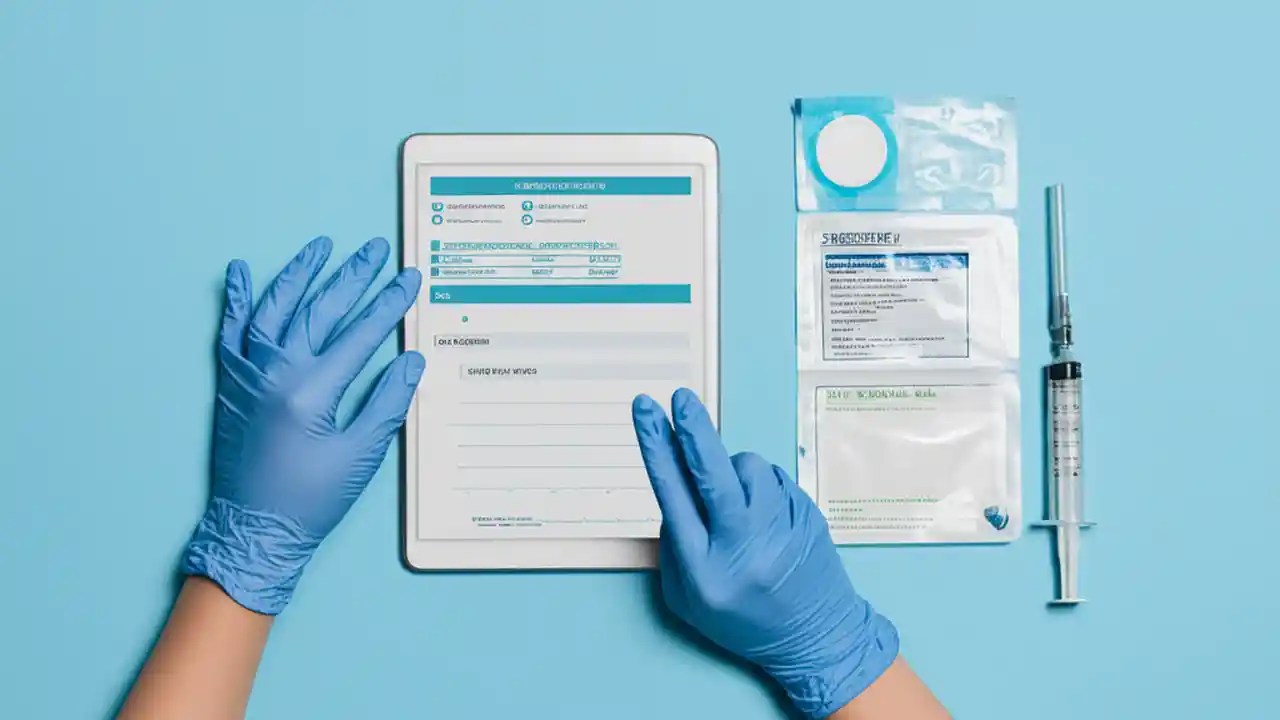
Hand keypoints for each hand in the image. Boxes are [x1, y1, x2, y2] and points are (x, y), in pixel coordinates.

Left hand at [183, 236, 422, 614]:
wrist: (251, 531)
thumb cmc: (310, 499)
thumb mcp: (360, 456)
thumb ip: (387, 403)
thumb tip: (411, 361)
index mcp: (312, 391)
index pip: (361, 334)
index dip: (389, 304)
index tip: (409, 279)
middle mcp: (275, 372)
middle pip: (320, 310)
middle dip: (352, 277)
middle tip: (375, 250)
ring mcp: (246, 374)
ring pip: (275, 309)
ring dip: (299, 274)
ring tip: (321, 246)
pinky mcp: (229, 383)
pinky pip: (231, 331)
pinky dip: (237, 300)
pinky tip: (241, 272)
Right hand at [631, 389, 898, 718]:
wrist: (819, 637)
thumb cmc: (743, 621)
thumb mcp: (688, 599)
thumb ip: (673, 545)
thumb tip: (677, 487)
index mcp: (705, 566)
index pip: (674, 495)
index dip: (657, 447)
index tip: (648, 412)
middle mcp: (744, 543)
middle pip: (713, 472)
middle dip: (694, 429)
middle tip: (680, 398)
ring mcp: (780, 526)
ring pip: (748, 466)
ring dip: (732, 470)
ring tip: (735, 503)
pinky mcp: (806, 513)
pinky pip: (773, 479)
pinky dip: (759, 487)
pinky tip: (763, 517)